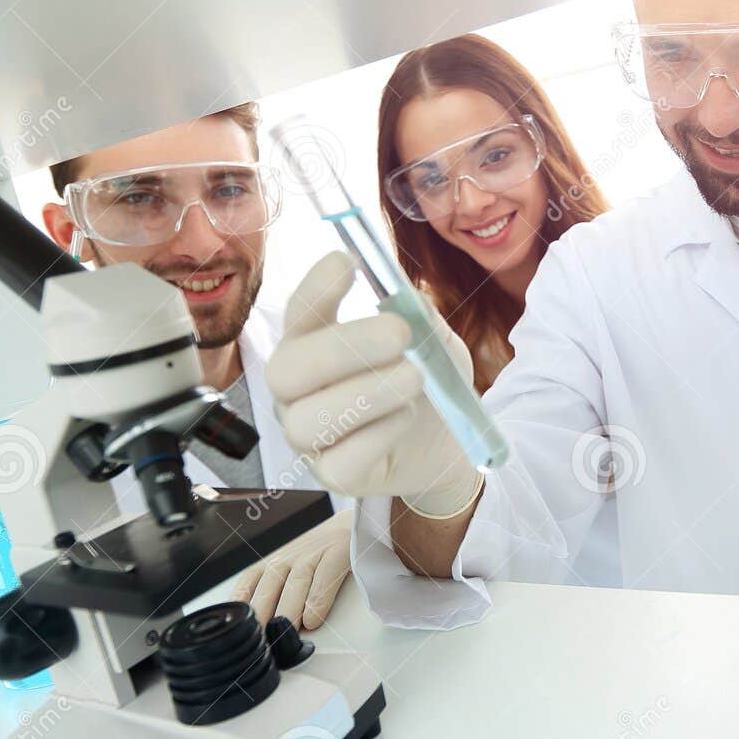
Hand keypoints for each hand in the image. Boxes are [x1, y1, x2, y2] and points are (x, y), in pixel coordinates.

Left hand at [233, 510, 352, 629]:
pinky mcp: (338, 551)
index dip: (242, 611)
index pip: (246, 587)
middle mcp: (287, 558)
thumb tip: (261, 630)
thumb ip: (273, 596)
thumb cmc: (317, 555)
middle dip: (262, 618)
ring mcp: (312, 553)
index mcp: (270, 564)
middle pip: (269, 589)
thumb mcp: (287, 569)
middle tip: (262, 644)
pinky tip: (313, 619)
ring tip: (286, 634)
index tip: (242, 634)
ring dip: (288, 612)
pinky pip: (325, 577)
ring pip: (295, 583)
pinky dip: (318, 600)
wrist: (350, 526)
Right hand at [265, 251, 481, 517]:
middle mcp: (298, 393)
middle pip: (287, 368)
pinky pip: (341, 459)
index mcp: (313, 347)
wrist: (451, 442)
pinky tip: (406, 417)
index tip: (345, 262)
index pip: (298, 315)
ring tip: (415, 379)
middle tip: (400, 334)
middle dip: (344, 346)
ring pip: (309, 419)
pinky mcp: (335, 476)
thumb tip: (404, 296)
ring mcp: (311, 438)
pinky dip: (378, 433)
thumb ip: (418, 317)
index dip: (315, 289)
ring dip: (368, 392)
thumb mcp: (434, 342)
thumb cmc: (429, 384)